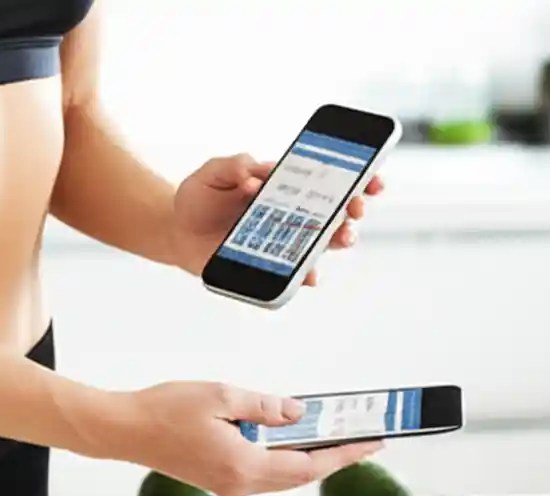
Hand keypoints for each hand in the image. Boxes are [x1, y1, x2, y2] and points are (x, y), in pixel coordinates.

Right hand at [101, 381, 382, 495]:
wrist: (124, 431)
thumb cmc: (165, 410)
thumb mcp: (221, 395)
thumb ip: (265, 406)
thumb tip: (299, 413)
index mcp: (243, 465)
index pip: (308, 466)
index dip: (344, 455)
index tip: (371, 444)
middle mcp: (239, 484)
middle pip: (299, 475)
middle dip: (333, 456)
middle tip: (362, 438)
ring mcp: (228, 486)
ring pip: (282, 475)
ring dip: (309, 457)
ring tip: (334, 434)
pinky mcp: (219, 480)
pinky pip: (263, 471)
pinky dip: (284, 456)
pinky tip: (292, 437)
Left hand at [170, 153, 384, 285]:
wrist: (177, 231)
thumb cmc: (199, 197)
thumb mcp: (211, 173)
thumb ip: (231, 166)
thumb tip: (254, 175)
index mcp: (285, 186)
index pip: (326, 179)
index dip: (355, 176)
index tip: (371, 175)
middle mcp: (292, 215)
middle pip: (334, 212)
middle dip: (354, 208)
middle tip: (357, 206)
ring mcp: (284, 242)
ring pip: (323, 243)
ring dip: (339, 239)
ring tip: (344, 236)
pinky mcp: (272, 266)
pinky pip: (296, 274)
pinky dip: (305, 275)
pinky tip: (309, 273)